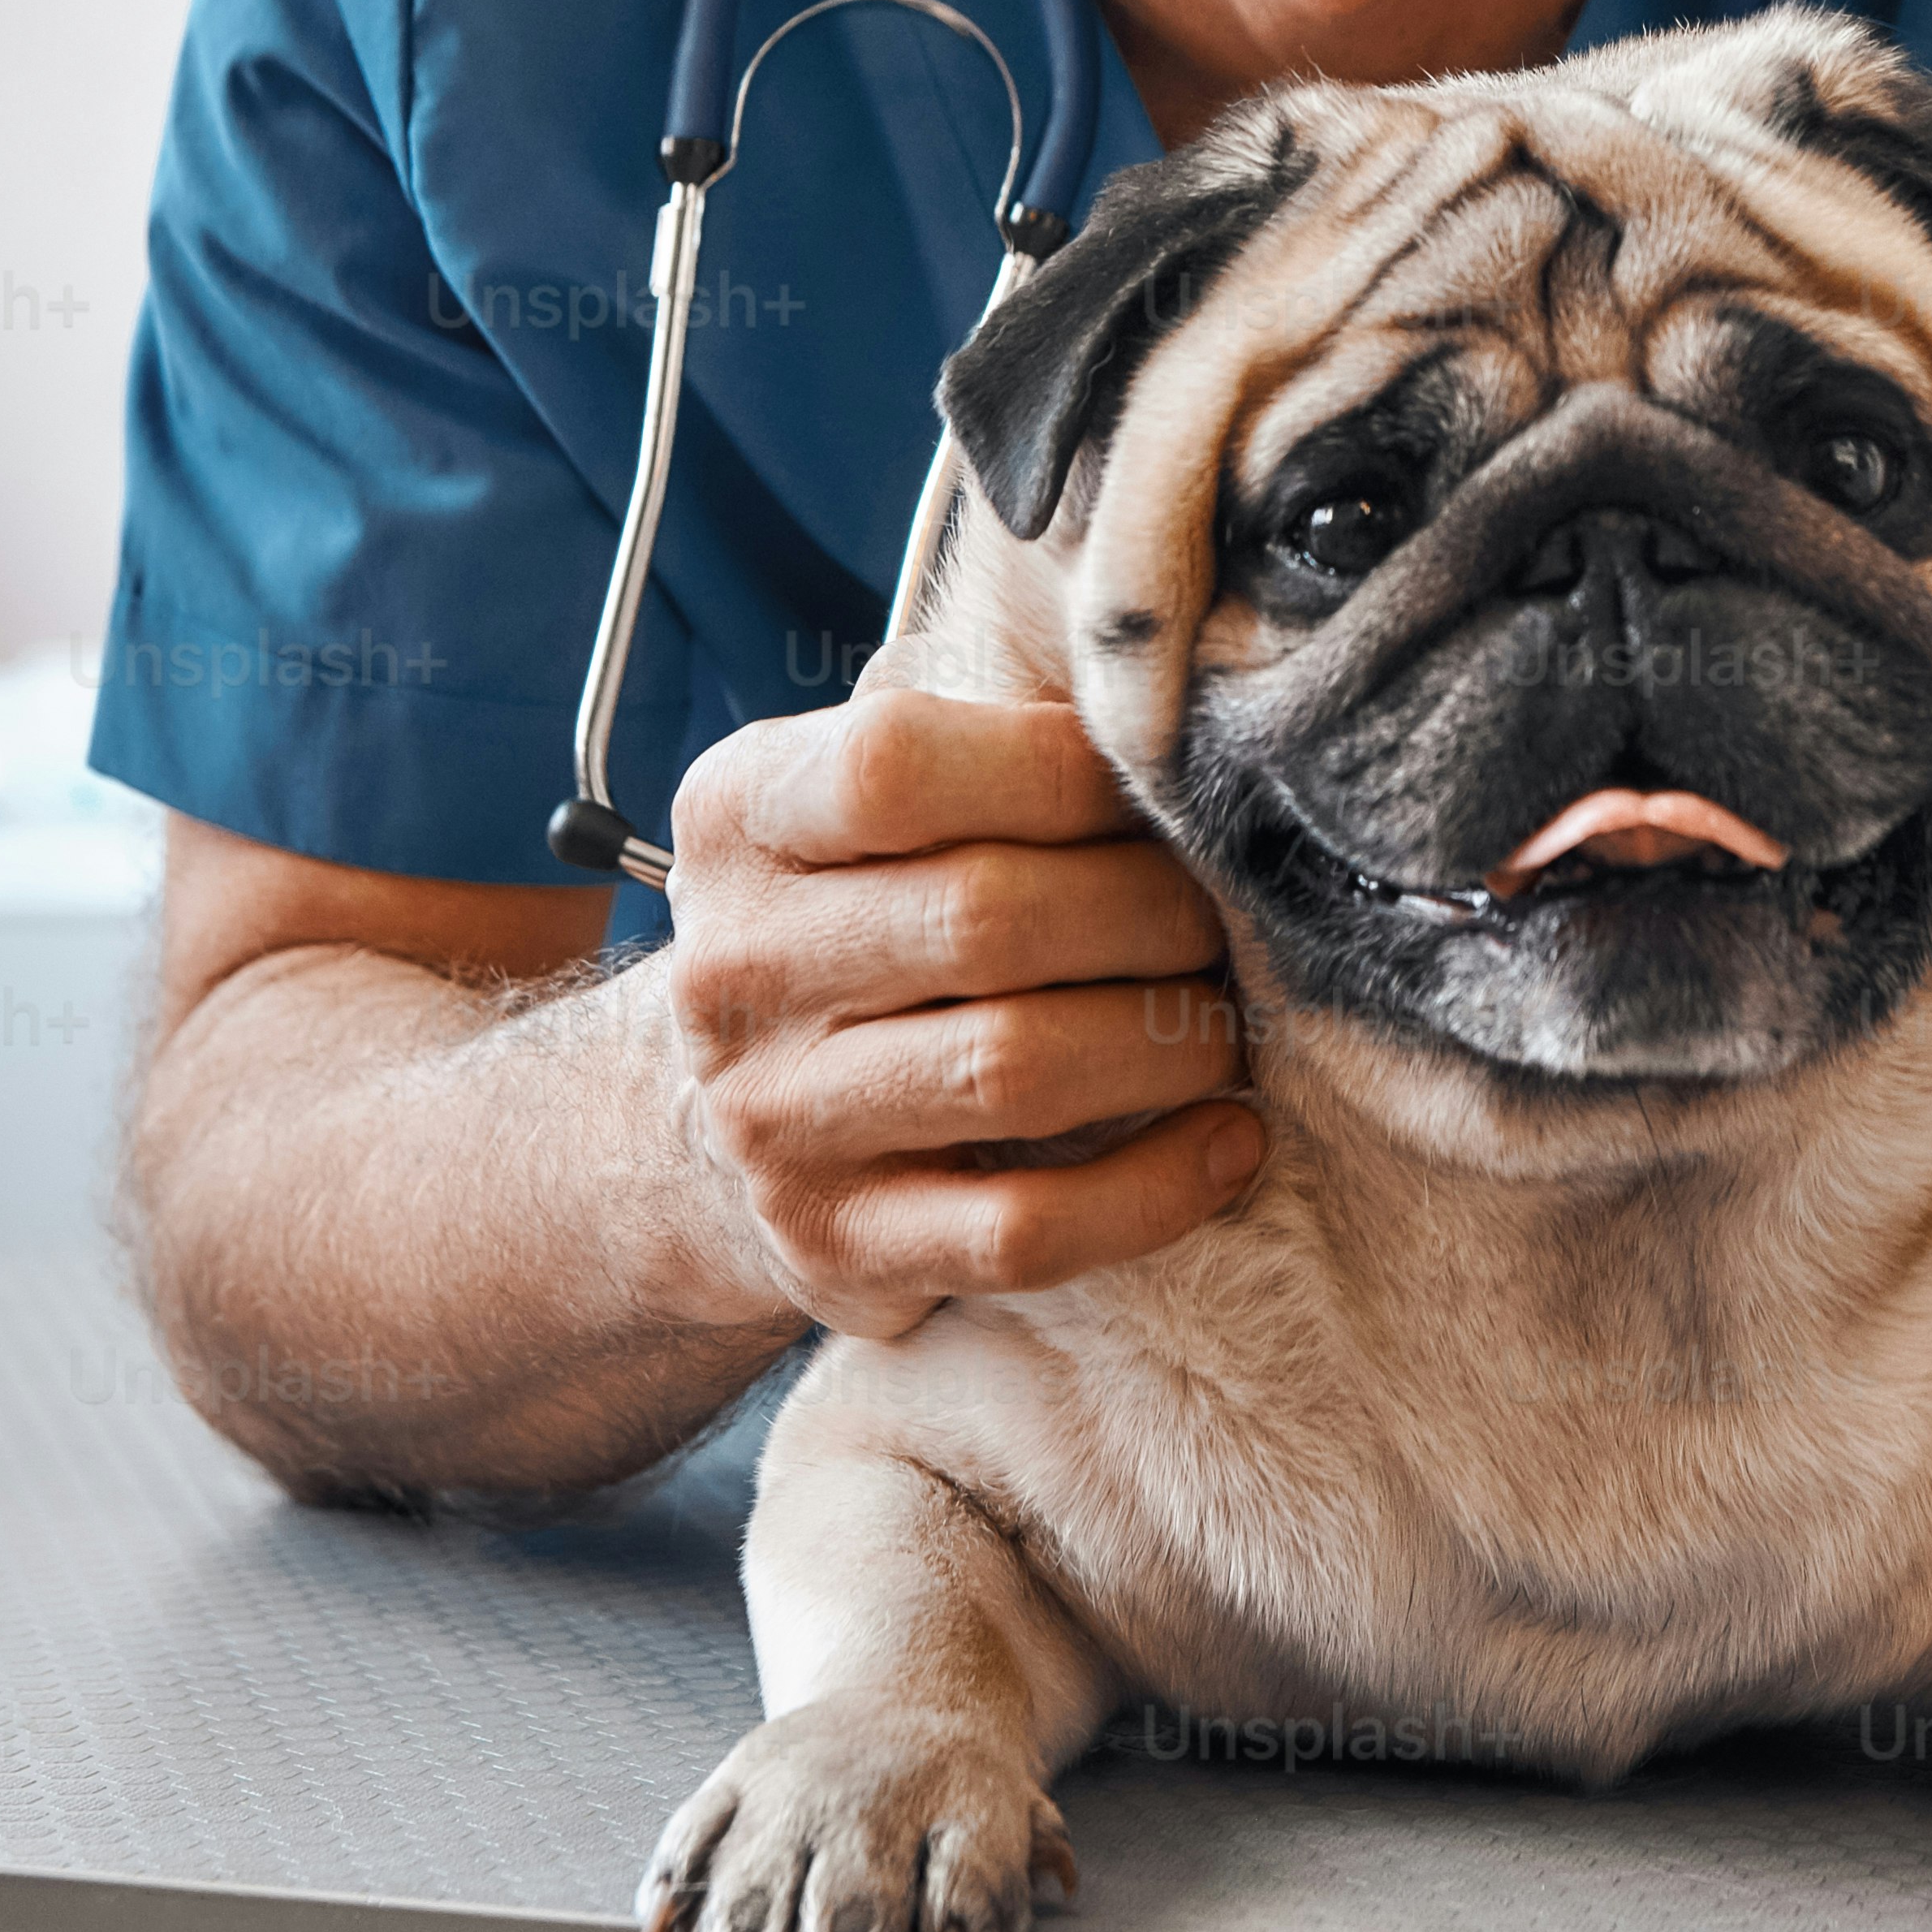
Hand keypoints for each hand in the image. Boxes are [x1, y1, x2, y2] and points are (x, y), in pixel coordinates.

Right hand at [655, 694, 1263, 1338]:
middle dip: (1150, 911)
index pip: (896, 761)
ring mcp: (776, 1119)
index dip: (1065, 767)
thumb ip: (975, 723)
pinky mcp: (838, 1245)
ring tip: (1223, 1023)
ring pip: (1017, 1069)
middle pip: (986, 916)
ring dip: (1166, 1042)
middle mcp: (738, 968)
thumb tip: (1164, 686)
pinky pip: (1026, 1227)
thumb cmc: (855, 917)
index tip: (1160, 789)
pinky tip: (1228, 1143)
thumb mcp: (856, 797)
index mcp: (742, 818)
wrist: (703, 1125)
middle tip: (1220, 918)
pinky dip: (1158, 1188)